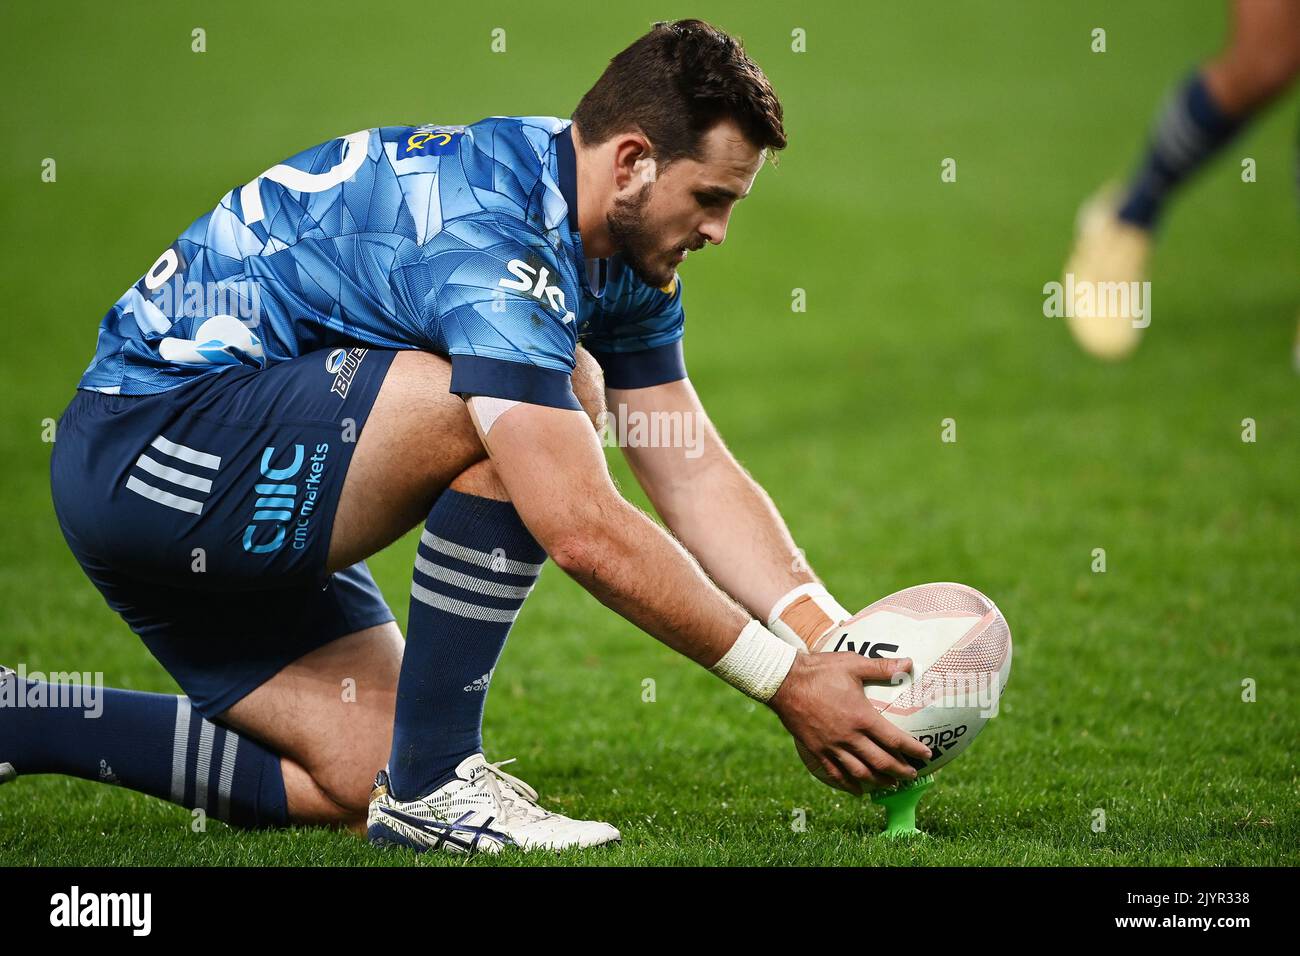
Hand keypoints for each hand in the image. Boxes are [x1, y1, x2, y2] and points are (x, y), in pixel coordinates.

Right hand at [768, 652, 932, 794]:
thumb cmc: (820, 670)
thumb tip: (909, 662)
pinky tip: (858, 791)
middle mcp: (849, 736)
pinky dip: (849, 785)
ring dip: (878, 781)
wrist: (784, 681)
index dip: (913, 749)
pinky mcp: (816, 750)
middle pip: (880, 762)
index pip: (894, 739)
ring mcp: (831, 746)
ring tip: (890, 784)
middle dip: (900, 771)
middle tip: (913, 775)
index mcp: (861, 717)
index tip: (927, 755)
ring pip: (860, 772)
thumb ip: (881, 667)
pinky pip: (835, 773)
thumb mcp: (853, 663)